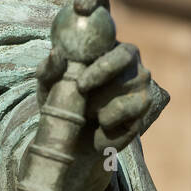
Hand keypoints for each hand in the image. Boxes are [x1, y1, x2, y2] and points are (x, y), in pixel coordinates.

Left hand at [34, 39, 155, 190]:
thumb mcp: (48, 85)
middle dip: (97, 97)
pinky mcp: (141, 120)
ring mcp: (142, 95)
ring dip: (100, 113)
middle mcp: (136, 71)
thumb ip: (49, 68)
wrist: (67, 138)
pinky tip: (97, 128)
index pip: (123, 55)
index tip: (81, 85)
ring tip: (86, 114)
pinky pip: (127, 125)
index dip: (103, 69)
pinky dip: (106, 128)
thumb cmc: (59, 100)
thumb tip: (56, 53)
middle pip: (125, 80)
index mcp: (116, 52)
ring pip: (125, 105)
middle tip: (81, 106)